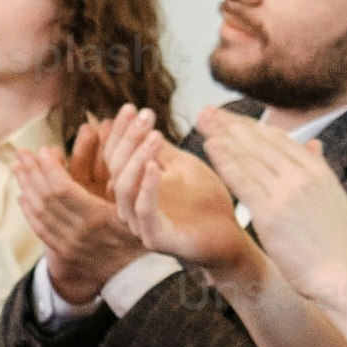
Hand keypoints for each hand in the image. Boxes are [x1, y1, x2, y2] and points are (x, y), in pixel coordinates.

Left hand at [7, 141, 150, 302]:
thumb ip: (122, 180)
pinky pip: (40, 230)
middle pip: (46, 198)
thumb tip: (111, 150)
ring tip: (18, 168)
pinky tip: (22, 197)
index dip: (50, 168)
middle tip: (22, 153)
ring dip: (27, 187)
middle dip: (33, 172)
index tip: (43, 150)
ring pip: (40, 212)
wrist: (138, 275)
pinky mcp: (64, 252)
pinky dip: (29, 212)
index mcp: (97, 216)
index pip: (63, 189)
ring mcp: (69, 243)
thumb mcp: (139, 206)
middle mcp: (79, 231)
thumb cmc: (145, 233)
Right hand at [102, 106, 255, 278]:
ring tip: (156, 135)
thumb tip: (141, 118)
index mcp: (131, 188)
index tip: (131, 107)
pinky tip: (156, 166)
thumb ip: (161, 149)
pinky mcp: (155, 239)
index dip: (120, 131)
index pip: (115, 156)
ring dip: (137, 158)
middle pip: (114, 168)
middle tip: (145, 115)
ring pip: (123, 188)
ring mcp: (139, 224)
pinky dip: (147, 187)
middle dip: (128, 138)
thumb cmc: (207, 200)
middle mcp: (128, 206)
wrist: (231, 235)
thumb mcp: (182, 165)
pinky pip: (144, 210)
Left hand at [196, 109, 346, 295]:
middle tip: (207, 111)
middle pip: (261, 142)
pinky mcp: (271, 212)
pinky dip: (224, 160)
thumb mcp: (332, 198)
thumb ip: (318, 169)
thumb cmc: (332, 243)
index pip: (279, 140)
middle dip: (231, 125)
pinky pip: (243, 180)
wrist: (339, 274)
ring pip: (249, 156)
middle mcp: (304, 176)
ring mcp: (288, 192)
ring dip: (223, 135)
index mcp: (318, 171)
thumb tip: (314, 144)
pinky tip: (209, 147)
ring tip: (202, 121)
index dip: (250, 126)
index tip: (229, 118)